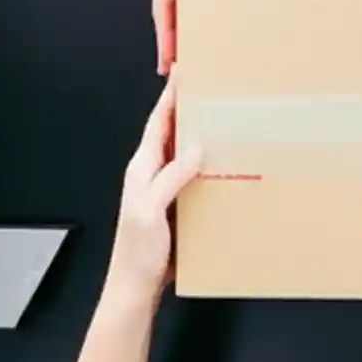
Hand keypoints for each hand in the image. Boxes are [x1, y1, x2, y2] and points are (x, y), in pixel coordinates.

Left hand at [107, 75, 203, 299]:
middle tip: (208, 90)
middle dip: (187, 110)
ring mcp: (165, 191)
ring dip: (201, 137)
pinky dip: (209, 166)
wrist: (135, 288)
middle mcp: (152, 175)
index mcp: (141, 170)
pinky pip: (195, 178)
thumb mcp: (151, 209)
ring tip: (221, 119)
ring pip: (185, 155)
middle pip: (171, 134)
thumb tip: (196, 149)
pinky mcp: (178, 207)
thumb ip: (171, 177)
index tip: (182, 74)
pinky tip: (225, 165)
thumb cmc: (136, 253)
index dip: (169, 98)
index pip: (157, 124)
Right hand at [152, 0, 240, 74]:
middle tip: (174, 68)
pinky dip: (194, 8)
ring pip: (178, 1)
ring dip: (182, 26)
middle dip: (169, 39)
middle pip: (167, 9)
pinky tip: (203, 19)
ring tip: (188, 52)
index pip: (163, 7)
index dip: (165, 36)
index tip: (166, 60)